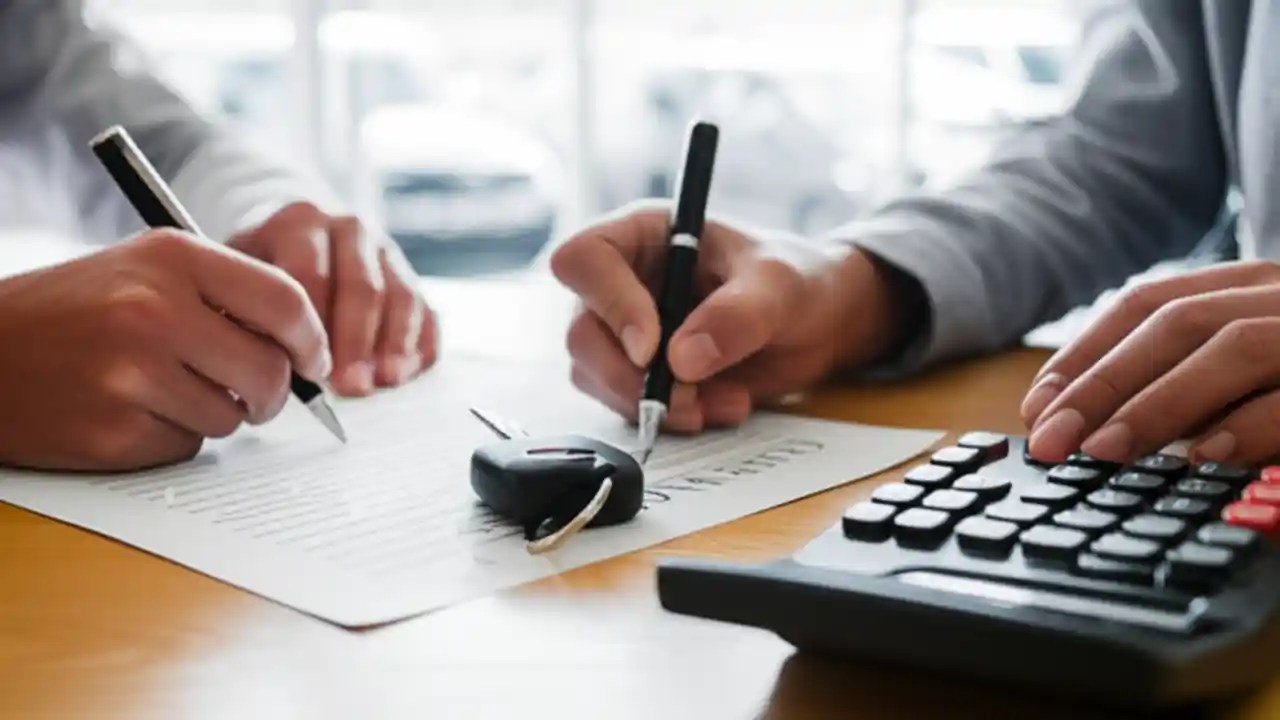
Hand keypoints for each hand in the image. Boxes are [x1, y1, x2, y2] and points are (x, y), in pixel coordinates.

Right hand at [0, 230, 329, 470]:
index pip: (285, 302)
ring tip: (160, 389)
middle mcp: (154, 310)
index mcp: (172, 257)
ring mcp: (131, 373)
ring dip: (213, 415)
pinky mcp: (113, 431)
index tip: (314, 361)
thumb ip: (226, 296)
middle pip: (268, 371)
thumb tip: (308, 350)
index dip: (311, 340)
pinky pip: (186, 448)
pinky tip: (128, 412)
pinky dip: (170, 438)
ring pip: (230, 417)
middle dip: (271, 394)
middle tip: (254, 396)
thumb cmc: (75, 311)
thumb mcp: (145, 270)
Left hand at [229, 202, 436, 396]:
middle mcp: (350, 229)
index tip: (305, 369)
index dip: (310, 325)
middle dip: (357, 341)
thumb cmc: (261, 268)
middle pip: (363, 287)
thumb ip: (251, 309)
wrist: (294, 235)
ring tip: (385, 382)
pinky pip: (427, 312)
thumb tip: (271, 365)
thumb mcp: (240, 273)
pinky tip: (402, 376)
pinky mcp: (410, 277)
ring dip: (395, 345)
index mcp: (300, 223)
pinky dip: (420, 346)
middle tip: (349, 386)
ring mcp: (387, 251)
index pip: (310, 273)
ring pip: (403, 298)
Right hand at [551, 204, 909, 431]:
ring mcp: (625, 332)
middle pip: (581, 333)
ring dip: (656, 404)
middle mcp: (622, 281)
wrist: (818, 325)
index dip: (608, 304)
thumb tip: (683, 359)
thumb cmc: (797, 281)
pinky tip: (722, 406)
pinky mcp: (640, 374)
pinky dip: (674, 418)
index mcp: (643, 235)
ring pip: (596, 377)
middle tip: (687, 397)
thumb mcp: (779, 287)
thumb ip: (737, 316)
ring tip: (723, 401)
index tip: (653, 348)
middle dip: (630, 377)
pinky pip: (628, 406)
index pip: (584, 259)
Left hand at [1023, 261, 1279, 465]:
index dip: (1082, 354)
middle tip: (1051, 441)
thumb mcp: (1237, 374)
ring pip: (1232, 347)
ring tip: (1104, 451)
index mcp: (1240, 287)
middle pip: (1175, 323)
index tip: (1034, 409)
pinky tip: (1204, 456)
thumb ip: (1179, 386)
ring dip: (1157, 403)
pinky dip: (1247, 425)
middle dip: (1102, 385)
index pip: (1144, 305)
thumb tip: (1089, 429)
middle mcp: (1275, 294)